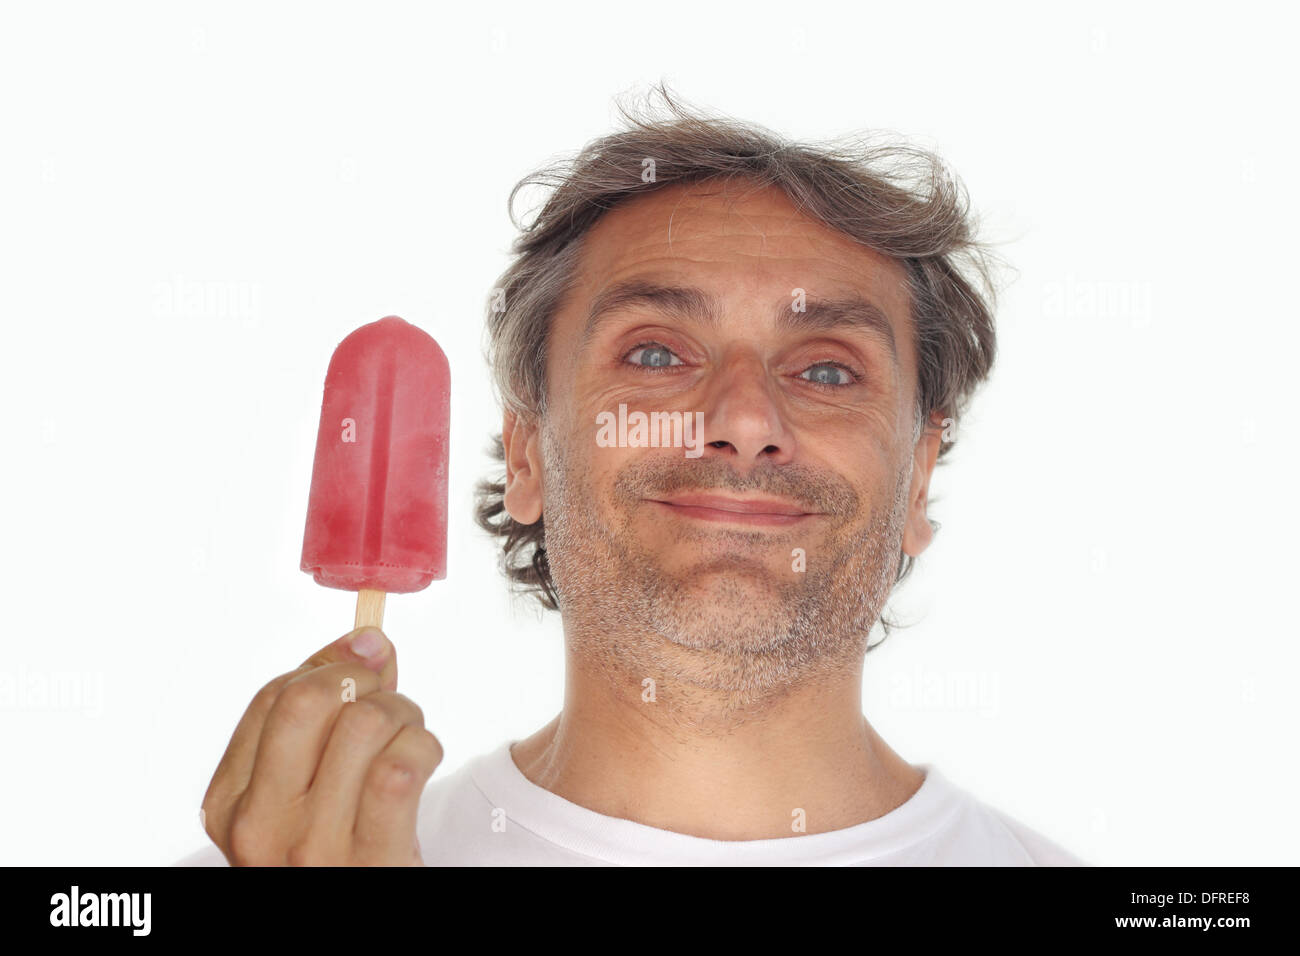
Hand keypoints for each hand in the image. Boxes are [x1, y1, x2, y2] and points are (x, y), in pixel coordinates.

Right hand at [200, 627, 441, 864]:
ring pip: (364, 723)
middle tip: (389, 700)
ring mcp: (314, 851)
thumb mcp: (306, 793)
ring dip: (405, 713)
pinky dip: (423, 747)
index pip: (272, 697)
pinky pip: (400, 768)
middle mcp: (261, 828)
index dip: (330, 660)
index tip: (367, 651)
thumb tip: (369, 639)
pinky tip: (423, 761)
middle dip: (365, 680)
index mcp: (230, 805)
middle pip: (310, 699)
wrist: (358, 921)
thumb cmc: (338, 853)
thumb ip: (324, 716)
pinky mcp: (373, 864)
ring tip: (410, 737)